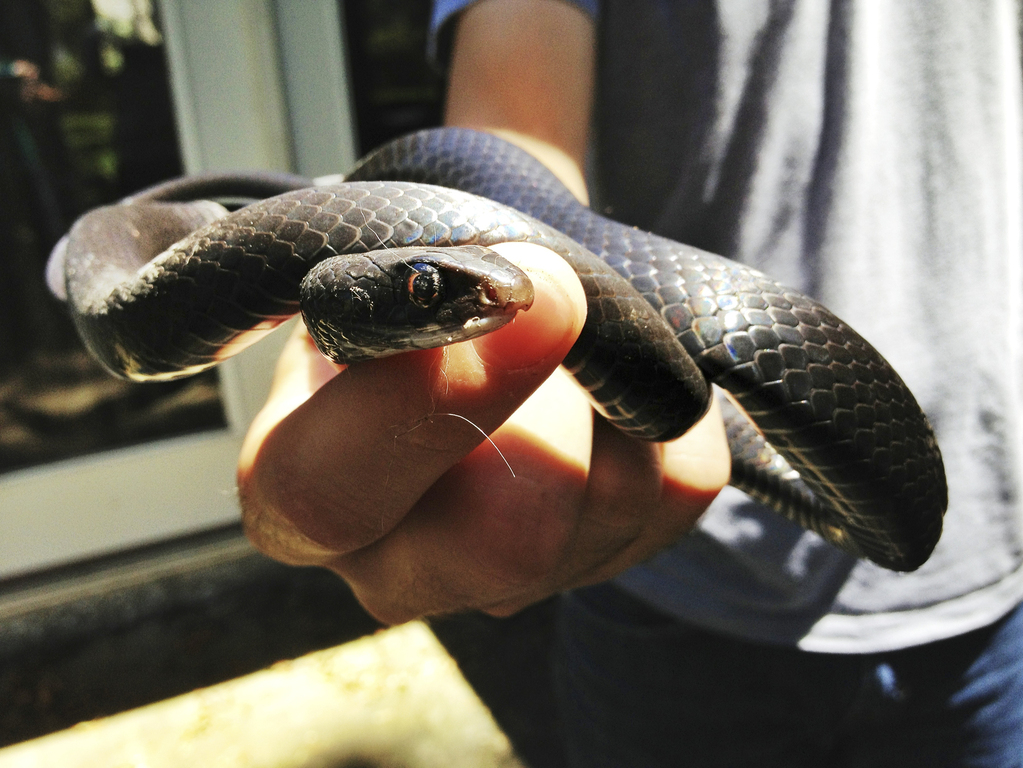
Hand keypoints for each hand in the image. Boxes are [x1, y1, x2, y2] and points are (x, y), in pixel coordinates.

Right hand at [237, 243, 729, 623]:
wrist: (471, 311)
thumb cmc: (410, 286)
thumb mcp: (375, 270)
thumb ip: (418, 288)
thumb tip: (532, 300)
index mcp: (298, 496)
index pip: (329, 493)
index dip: (418, 400)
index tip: (504, 294)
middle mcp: (397, 565)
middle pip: (507, 543)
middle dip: (555, 408)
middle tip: (563, 296)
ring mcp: (510, 582)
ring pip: (615, 500)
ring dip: (613, 383)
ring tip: (570, 339)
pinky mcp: (607, 560)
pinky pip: (684, 483)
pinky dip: (671, 406)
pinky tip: (611, 385)